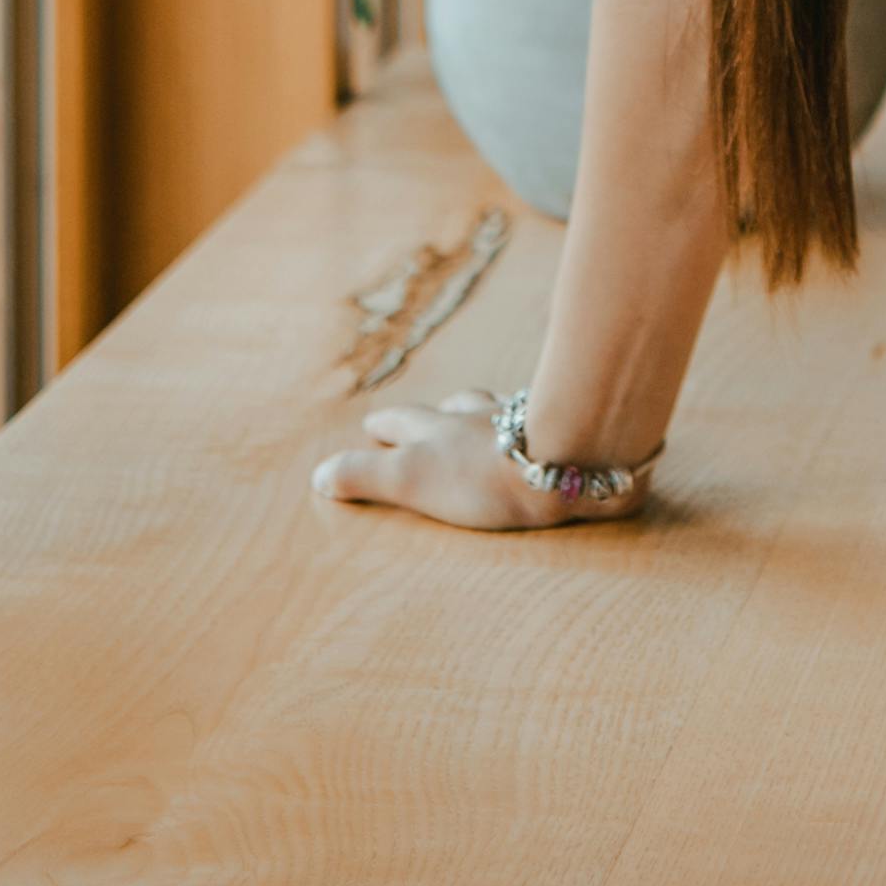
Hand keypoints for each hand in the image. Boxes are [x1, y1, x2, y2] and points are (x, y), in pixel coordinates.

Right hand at [310, 388, 650, 532]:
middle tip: (419, 415)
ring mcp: (524, 419)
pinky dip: (534, 422)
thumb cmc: (484, 475)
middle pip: (450, 407)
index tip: (372, 425)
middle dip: (430, 413)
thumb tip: (318, 474)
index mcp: (439, 430)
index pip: (403, 421)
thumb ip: (365, 475)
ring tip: (477, 417)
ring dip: (481, 412)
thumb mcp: (411, 477)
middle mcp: (479, 416)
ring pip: (496, 407)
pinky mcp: (565, 431)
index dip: (385, 425)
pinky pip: (544, 420)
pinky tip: (541, 432)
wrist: (568, 457)